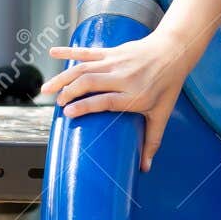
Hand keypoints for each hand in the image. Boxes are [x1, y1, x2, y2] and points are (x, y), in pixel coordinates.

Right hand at [40, 32, 193, 171]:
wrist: (174, 51)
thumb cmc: (168, 84)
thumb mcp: (162, 114)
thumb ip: (152, 141)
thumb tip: (145, 168)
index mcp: (135, 94)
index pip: (105, 100)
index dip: (84, 106)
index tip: (67, 113)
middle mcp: (123, 76)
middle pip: (90, 82)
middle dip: (69, 92)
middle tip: (58, 104)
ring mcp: (116, 62)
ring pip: (84, 67)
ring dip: (63, 77)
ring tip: (46, 90)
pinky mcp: (111, 52)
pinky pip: (87, 51)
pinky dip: (68, 51)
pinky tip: (52, 52)